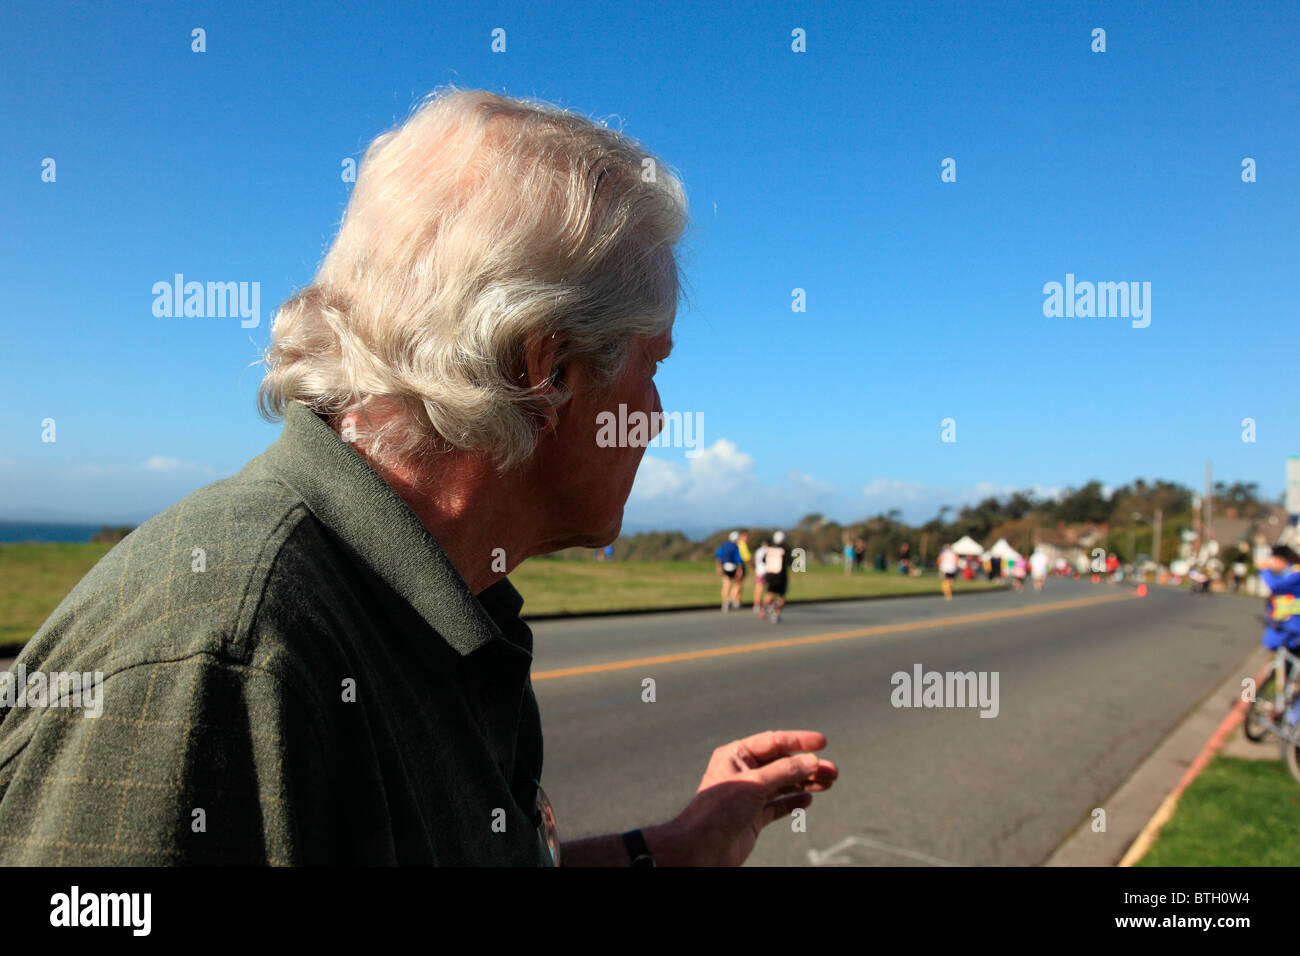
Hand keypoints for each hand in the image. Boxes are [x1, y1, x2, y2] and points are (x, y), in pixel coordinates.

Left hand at [647, 730, 836, 865]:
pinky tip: (808, 800)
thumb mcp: (754, 784)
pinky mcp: (754, 816)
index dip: (799, 741)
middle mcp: (744, 772)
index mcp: (736, 755)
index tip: (823, 742)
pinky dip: (794, 801)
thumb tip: (810, 761)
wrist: (701, 848)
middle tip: (834, 771)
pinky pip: (779, 804)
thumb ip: (784, 771)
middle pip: (783, 764)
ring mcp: (750, 795)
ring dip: (806, 783)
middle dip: (808, 766)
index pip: (773, 742)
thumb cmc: (718, 810)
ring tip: (828, 783)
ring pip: (784, 784)